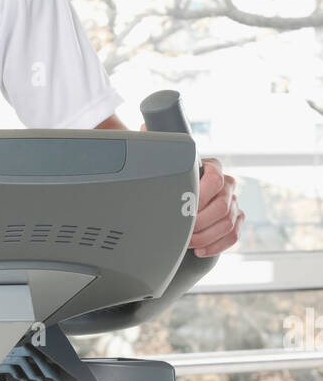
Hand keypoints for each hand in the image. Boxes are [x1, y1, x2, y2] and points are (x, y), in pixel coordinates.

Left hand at [139, 126, 243, 257]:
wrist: (179, 188)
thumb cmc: (171, 175)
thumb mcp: (166, 159)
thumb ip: (158, 144)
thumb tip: (144, 131)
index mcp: (212, 167)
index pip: (214, 179)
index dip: (199, 197)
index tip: (183, 209)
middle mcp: (226, 184)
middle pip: (222, 206)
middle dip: (200, 223)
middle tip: (181, 232)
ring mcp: (233, 202)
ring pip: (228, 222)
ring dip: (205, 236)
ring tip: (187, 243)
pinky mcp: (235, 220)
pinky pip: (234, 235)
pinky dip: (217, 245)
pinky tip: (201, 249)